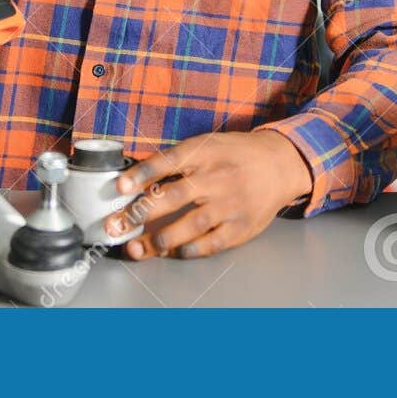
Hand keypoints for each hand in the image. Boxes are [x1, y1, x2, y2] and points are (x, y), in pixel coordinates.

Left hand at [104, 131, 312, 259]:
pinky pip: (211, 243)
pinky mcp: (242, 226)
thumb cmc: (236, 154)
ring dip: (159, 240)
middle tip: (115, 226)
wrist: (281, 164)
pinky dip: (190, 250)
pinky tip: (173, 253)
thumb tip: (138, 181)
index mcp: (206, 153)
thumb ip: (178, 160)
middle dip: (140, 213)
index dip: (142, 174)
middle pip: (174, 197)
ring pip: (190, 225)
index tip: (120, 187)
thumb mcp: (209, 144)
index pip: (169, 162)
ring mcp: (231, 204)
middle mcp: (217, 178)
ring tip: (136, 248)